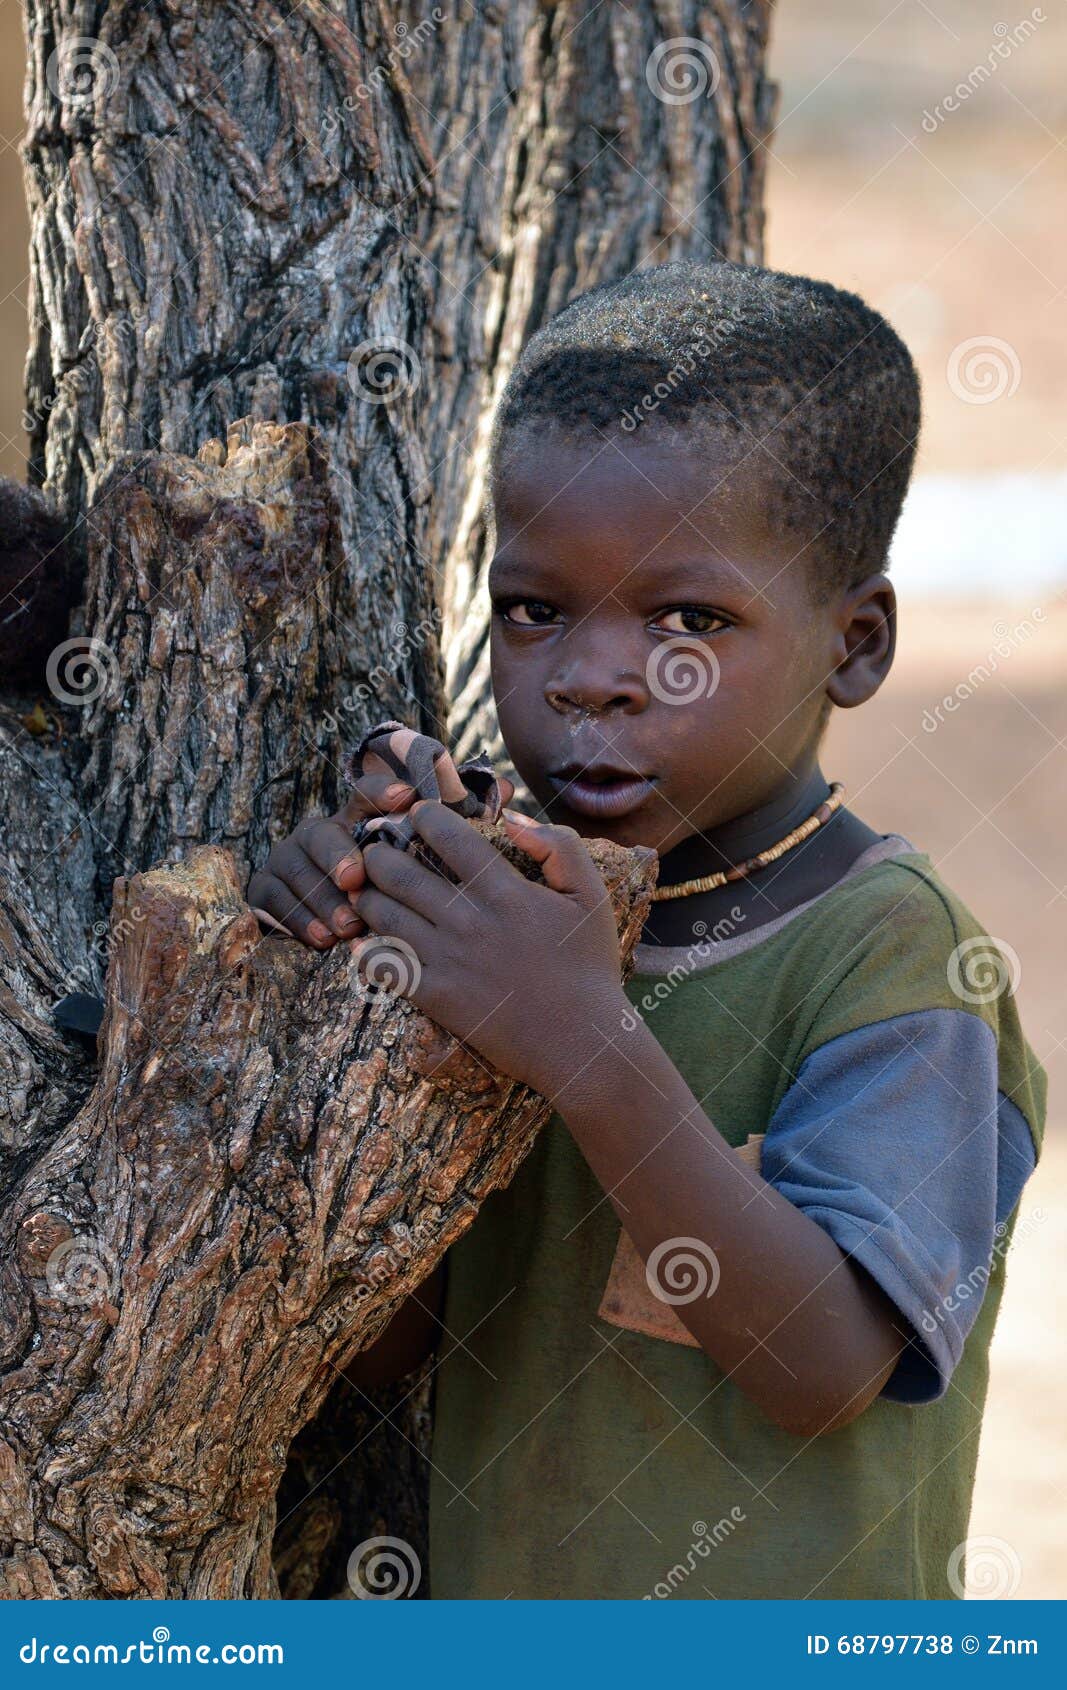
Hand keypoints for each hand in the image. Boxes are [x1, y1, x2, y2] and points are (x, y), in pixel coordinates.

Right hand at [246, 753, 514, 948]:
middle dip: (339, 853)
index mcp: (363, 819)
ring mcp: (292, 859)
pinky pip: (271, 898)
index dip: (384, 791)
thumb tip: (509, 789)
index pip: (368, 793)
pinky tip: (321, 939)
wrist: (333, 928)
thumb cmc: (409, 894)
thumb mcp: (438, 862)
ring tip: (346, 925)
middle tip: (357, 877)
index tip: (407, 798)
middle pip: (324, 829)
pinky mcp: (267, 890)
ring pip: (295, 864)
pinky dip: (295, 917)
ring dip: (320, 894)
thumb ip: (466, 826)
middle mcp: (325, 832)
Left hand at [351, 801, 627, 1095]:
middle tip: (374, 849)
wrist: (580, 1042)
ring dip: (367, 896)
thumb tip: (514, 819)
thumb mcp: (591, 896)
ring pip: (385, 914)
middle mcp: (469, 920)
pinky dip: (367, 950)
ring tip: (363, 889)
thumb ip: (559, 847)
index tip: (417, 814)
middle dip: (379, 853)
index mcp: (505, 891)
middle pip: (401, 873)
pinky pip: (386, 966)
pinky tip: (362, 941)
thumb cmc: (589, 966)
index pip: (449, 836)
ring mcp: (449, 959)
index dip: (424, 817)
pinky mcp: (437, 996)